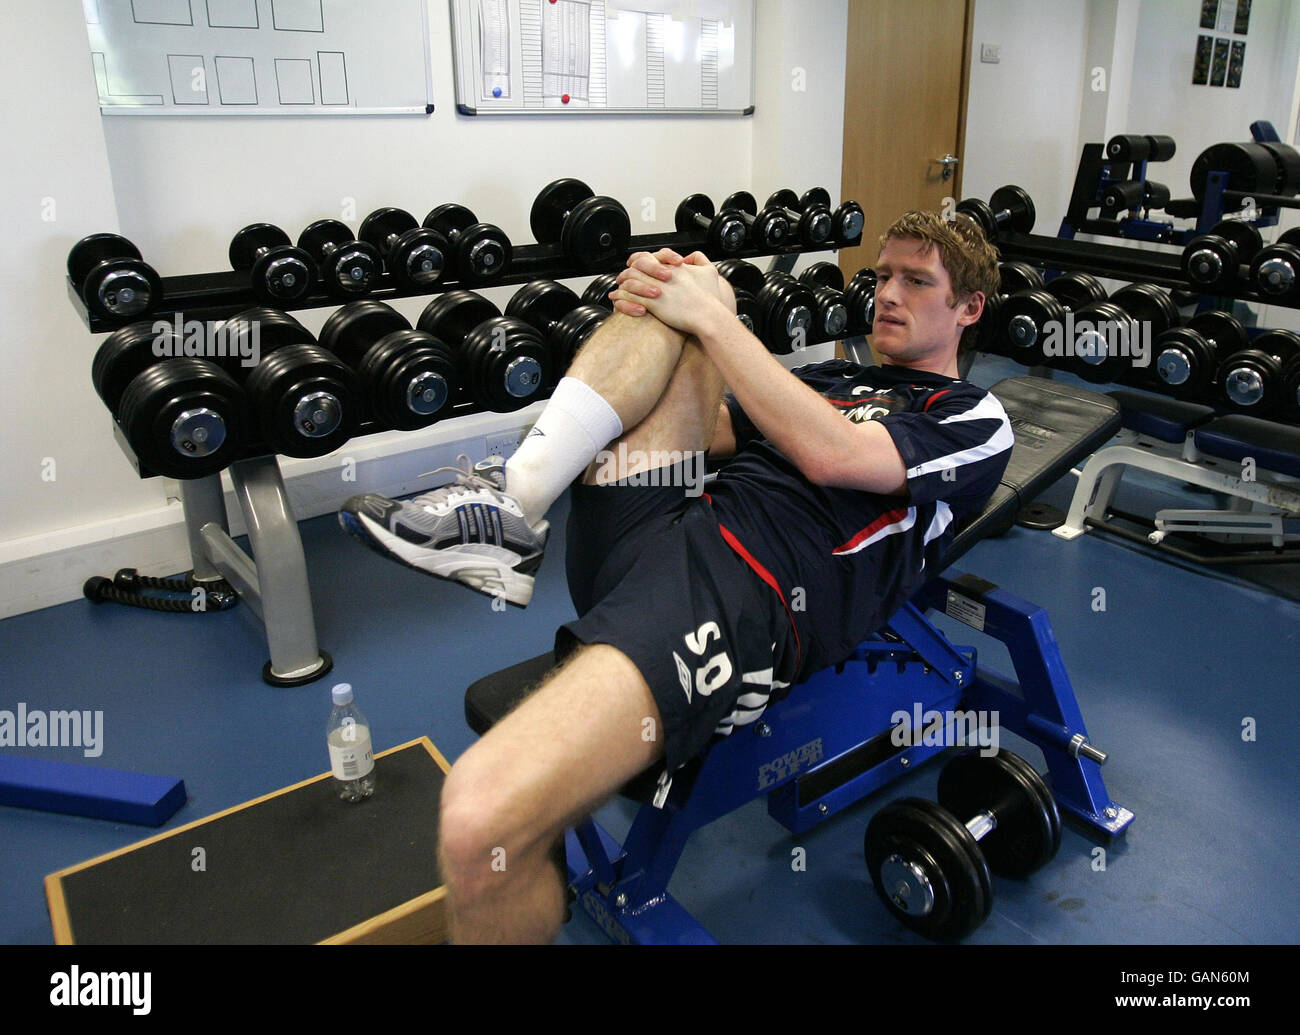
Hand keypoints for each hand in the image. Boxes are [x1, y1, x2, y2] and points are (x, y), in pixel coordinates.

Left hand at [611, 250, 732, 335]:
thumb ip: (700, 259)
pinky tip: (618, 300)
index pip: (650, 257)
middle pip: (637, 267)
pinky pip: (631, 297)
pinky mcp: (652, 303)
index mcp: (673, 267)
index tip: (635, 264)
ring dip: (622, 284)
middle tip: (623, 277)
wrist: (707, 315)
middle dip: (627, 271)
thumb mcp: (710, 272)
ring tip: (619, 288)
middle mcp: (662, 275)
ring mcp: (656, 288)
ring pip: (631, 280)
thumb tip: (690, 257)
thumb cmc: (709, 299)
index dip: (639, 259)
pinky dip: (622, 297)